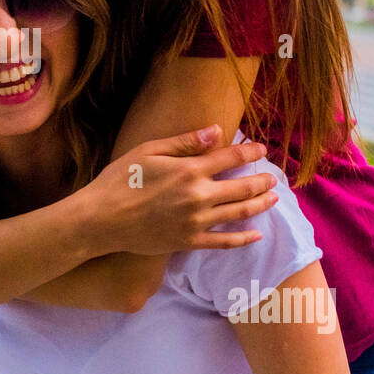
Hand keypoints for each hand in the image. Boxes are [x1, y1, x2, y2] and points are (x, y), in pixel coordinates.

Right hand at [85, 125, 279, 254]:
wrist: (100, 220)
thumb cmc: (119, 181)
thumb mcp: (148, 151)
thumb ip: (184, 142)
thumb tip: (216, 131)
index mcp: (189, 170)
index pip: (231, 158)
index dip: (251, 152)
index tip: (262, 149)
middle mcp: (198, 196)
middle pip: (243, 187)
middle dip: (262, 180)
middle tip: (273, 177)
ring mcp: (195, 222)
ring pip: (239, 214)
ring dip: (260, 205)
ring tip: (273, 199)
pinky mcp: (188, 242)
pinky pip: (223, 242)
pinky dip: (243, 238)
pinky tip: (256, 235)